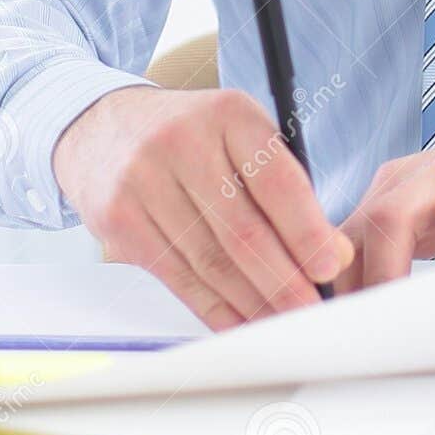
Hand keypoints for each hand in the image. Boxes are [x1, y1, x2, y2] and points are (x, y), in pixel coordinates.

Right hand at [52, 85, 353, 330]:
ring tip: (281, 322)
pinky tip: (239, 321)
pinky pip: (176, 276)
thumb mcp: (237, 131)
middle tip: (312, 308)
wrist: (103, 127)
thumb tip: (330, 251)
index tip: (331, 266)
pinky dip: (212, 307)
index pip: (277, 179)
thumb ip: (282, 183)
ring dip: (251, 301)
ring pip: (209, 261)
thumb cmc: (191, 135)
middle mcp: (182, 142)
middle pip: (242, 230)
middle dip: (283, 279)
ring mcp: (143, 180)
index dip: (307, 230)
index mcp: (228, 112)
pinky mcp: (117, 218)